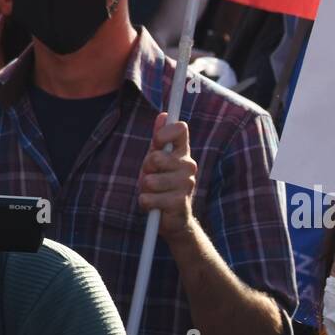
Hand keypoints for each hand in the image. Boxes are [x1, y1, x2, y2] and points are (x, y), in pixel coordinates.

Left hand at [138, 111, 197, 241]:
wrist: (174, 218)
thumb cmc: (162, 185)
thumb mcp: (157, 160)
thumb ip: (159, 139)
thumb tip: (163, 115)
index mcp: (183, 152)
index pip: (179, 129)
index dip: (163, 133)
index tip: (157, 143)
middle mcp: (189, 166)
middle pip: (156, 157)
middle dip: (146, 168)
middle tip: (152, 176)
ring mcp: (186, 184)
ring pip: (150, 181)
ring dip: (145, 189)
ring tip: (154, 193)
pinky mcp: (179, 203)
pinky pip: (149, 199)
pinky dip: (146, 203)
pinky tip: (155, 205)